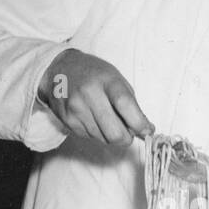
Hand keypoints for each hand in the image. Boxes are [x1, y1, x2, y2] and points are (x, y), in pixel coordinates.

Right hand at [37, 48, 153, 144]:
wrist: (60, 69)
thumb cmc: (95, 74)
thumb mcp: (117, 80)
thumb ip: (132, 105)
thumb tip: (146, 130)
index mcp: (107, 81)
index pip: (125, 105)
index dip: (139, 123)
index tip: (147, 130)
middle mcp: (89, 94)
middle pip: (114, 133)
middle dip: (126, 138)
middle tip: (128, 132)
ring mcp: (76, 108)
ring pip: (103, 139)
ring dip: (110, 136)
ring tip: (107, 119)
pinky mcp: (67, 120)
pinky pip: (90, 138)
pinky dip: (97, 133)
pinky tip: (93, 118)